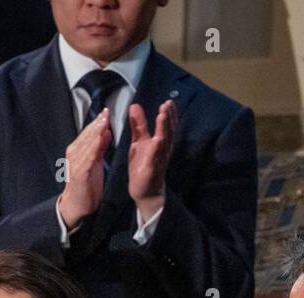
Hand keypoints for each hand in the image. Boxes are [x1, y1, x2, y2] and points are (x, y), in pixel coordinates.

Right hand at [58, 109, 111, 228]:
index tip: (107, 111)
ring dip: (96, 131)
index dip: (97, 122)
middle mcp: (74, 153)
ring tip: (104, 120)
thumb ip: (99, 147)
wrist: (77, 206)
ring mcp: (76, 162)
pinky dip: (94, 147)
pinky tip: (100, 139)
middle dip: (97, 123)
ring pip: (87, 143)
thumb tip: (106, 131)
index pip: (88, 133)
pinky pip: (88, 157)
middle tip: (107, 111)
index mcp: (77, 150)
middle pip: (87, 135)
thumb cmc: (86, 185)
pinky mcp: (79, 172)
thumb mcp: (95, 163)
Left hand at [127, 99, 176, 220]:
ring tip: (163, 115)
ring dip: (164, 129)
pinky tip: (157, 139)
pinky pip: (156, 157)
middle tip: (168, 104)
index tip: (168, 101)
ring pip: (164, 142)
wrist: (144, 190)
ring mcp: (159, 159)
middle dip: (169, 118)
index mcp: (160, 142)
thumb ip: (138, 125)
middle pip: (168, 131)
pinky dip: (157, 147)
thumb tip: (135, 106)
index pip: (166, 126)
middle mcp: (163, 149)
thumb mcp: (139, 142)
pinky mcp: (152, 168)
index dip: (169, 114)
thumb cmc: (143, 165)